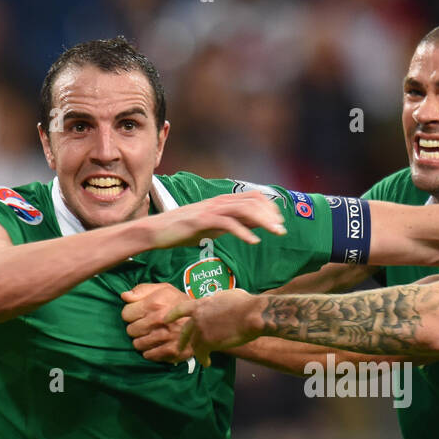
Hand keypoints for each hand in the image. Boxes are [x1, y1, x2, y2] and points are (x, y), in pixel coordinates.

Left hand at [121, 282, 192, 362]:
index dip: (131, 314)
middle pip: (130, 330)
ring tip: (150, 336)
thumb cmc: (179, 302)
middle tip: (145, 326)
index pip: (126, 314)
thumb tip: (124, 296)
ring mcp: (165, 337)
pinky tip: (156, 345)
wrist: (204, 317)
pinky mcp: (172, 351)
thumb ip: (142, 290)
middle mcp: (158, 320)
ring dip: (141, 341)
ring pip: (138, 344)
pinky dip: (150, 352)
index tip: (138, 314)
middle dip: (135, 328)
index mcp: (154, 303)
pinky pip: (149, 355)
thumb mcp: (164, 288)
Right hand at [144, 193, 285, 249]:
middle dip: (271, 215)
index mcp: (222, 201)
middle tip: (282, 230)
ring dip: (263, 221)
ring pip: (243, 210)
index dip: (269, 207)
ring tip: (276, 233)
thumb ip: (233, 224)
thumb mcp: (214, 226)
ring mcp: (210, 209)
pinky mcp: (201, 220)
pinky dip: (243, 232)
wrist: (156, 231)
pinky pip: (227, 223)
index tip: (279, 222)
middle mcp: (218, 201)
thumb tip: (255, 226)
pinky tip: (254, 241)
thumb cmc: (184, 230)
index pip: (253, 197)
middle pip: (252, 201)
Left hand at [164, 288, 261, 366]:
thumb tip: (220, 301)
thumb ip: (218, 300)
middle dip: (182, 341)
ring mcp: (201, 329)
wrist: (251, 315)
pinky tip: (207, 363)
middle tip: (179, 348)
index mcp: (202, 303)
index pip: (182, 309)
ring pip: (194, 344)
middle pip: (185, 331)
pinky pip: (201, 353)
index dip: (172, 314)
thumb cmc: (246, 303)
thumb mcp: (227, 295)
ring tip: (201, 359)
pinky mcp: (207, 341)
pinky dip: (204, 359)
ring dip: (198, 352)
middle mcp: (198, 316)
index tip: (165, 319)